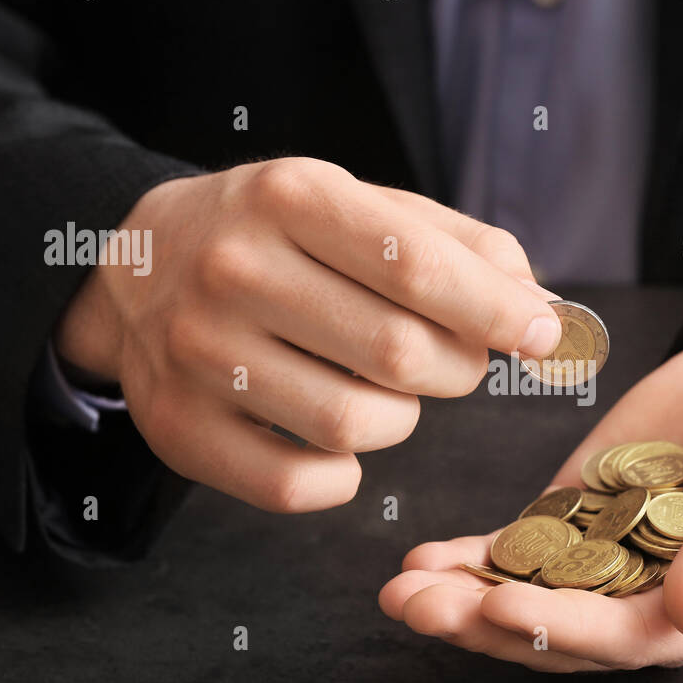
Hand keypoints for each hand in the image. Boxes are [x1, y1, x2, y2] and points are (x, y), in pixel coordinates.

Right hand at [54, 158, 561, 511]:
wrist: (137, 266)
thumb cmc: (279, 237)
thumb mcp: (360, 205)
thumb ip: (458, 245)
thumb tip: (543, 306)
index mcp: (289, 196)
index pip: (417, 267)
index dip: (498, 311)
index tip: (545, 336)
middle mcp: (233, 269)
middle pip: (399, 354)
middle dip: (456, 369)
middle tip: (452, 360)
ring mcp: (197, 353)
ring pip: (354, 425)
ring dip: (399, 420)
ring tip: (384, 392)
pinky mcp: (179, 427)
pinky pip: (297, 485)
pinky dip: (342, 476)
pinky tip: (336, 441)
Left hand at [380, 313, 682, 670]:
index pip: (634, 638)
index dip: (565, 630)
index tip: (499, 608)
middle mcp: (658, 600)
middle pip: (566, 633)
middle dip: (488, 624)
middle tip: (418, 608)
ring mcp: (614, 561)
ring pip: (531, 599)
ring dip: (463, 601)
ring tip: (400, 592)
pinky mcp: (583, 520)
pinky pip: (521, 552)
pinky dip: (471, 559)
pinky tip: (423, 559)